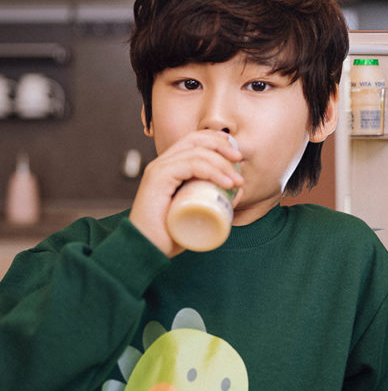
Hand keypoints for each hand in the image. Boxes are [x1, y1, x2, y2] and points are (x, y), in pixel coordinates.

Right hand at [129, 130, 242, 256]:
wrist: (145, 251)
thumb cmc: (170, 234)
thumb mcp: (199, 212)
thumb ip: (216, 199)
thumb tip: (239, 189)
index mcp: (170, 166)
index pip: (195, 140)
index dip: (218, 141)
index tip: (237, 156)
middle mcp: (162, 163)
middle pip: (196, 140)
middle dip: (222, 146)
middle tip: (240, 162)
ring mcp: (159, 170)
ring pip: (197, 153)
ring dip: (222, 164)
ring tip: (237, 182)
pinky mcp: (157, 179)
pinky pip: (190, 165)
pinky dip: (211, 171)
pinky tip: (226, 183)